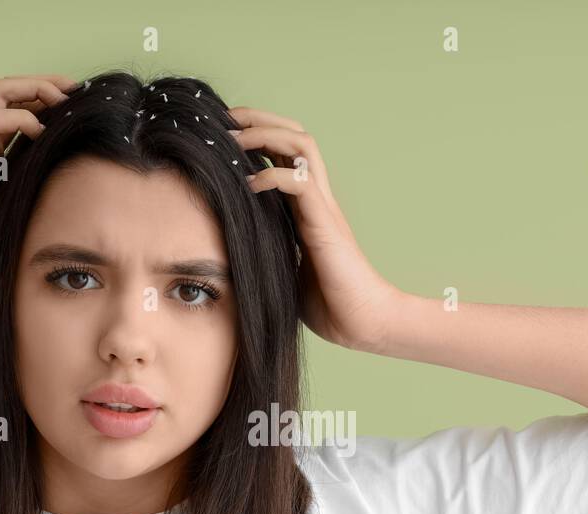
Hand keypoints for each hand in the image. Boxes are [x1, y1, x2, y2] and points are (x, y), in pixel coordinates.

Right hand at [0, 74, 77, 291]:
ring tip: (62, 100)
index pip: (13, 109)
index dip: (43, 99)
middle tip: (74, 89)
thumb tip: (62, 222)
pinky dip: (20, 118)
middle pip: (7, 90)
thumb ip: (24, 210)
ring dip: (34, 89)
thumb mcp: (5, 223)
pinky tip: (41, 132)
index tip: (75, 104)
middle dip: (43, 83)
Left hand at [228, 106, 400, 352]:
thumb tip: (232, 249)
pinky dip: (273, 176)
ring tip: (235, 139)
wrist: (362, 322)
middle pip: (295, 135)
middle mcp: (318, 199)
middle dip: (259, 120)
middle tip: (226, 118)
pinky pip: (301, 182)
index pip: (286, 154)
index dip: (258, 136)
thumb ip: (268, 249)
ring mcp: (323, 207)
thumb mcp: (285, 269)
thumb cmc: (328, 303)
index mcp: (308, 207)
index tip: (225, 134)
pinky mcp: (324, 223)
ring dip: (266, 135)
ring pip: (301, 146)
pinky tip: (250, 185)